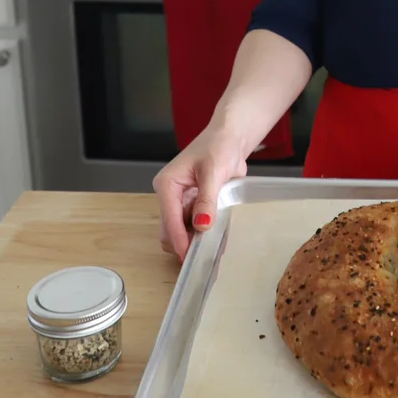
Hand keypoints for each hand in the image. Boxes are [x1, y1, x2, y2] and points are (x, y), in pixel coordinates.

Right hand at [153, 124, 248, 261]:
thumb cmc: (219, 146)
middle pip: (170, 229)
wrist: (230, 138)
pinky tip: (218, 240)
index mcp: (167, 184)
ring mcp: (181, 202)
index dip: (179, 239)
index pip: (169, 218)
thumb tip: (202, 225)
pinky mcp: (193, 206)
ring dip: (195, 242)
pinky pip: (194, 227)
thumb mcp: (214, 171)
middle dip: (185, 244)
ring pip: (182, 232)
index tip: (189, 256)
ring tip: (215, 251)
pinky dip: (204, 235)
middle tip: (205, 258)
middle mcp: (170, 195)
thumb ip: (207, 198)